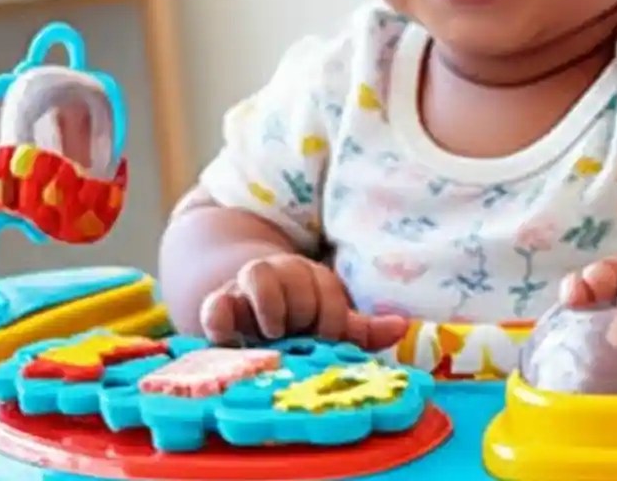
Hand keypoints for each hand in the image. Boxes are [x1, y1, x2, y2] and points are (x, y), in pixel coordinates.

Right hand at [199, 254, 408, 350]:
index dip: (331, 314)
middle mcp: (280, 277)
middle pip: (296, 277)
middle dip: (304, 308)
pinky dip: (221, 321)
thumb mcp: (327, 324)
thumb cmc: (297, 323)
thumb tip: (401, 326)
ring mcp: (245, 289)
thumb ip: (361, 329)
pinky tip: (233, 341)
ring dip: (272, 304)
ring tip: (275, 334)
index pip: (327, 287)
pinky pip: (215, 306)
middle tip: (301, 334)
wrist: (247, 317)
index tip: (327, 337)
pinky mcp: (217, 307)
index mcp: (309, 280)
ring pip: (258, 274)